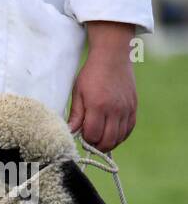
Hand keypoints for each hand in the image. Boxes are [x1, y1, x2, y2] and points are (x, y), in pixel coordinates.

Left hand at [68, 21, 137, 151]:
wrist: (113, 58)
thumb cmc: (91, 75)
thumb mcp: (78, 93)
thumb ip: (76, 115)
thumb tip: (69, 133)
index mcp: (98, 106)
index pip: (92, 134)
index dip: (85, 139)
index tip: (80, 134)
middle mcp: (115, 109)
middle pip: (107, 140)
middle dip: (96, 145)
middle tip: (89, 140)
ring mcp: (126, 109)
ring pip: (119, 137)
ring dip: (108, 142)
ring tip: (99, 137)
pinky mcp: (133, 107)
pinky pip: (129, 129)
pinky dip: (120, 136)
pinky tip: (111, 133)